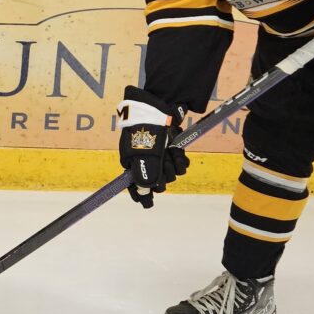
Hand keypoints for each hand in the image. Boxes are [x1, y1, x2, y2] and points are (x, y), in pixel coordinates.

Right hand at [116, 87, 189, 208]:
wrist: (158, 109)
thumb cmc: (146, 130)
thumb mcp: (144, 154)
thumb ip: (145, 174)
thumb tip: (145, 191)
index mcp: (133, 163)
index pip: (135, 185)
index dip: (142, 195)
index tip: (147, 204)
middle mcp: (146, 162)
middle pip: (157, 182)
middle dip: (163, 174)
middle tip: (164, 163)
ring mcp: (160, 157)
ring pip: (171, 174)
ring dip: (173, 164)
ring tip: (171, 152)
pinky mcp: (172, 151)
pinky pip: (180, 165)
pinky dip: (180, 159)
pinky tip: (177, 151)